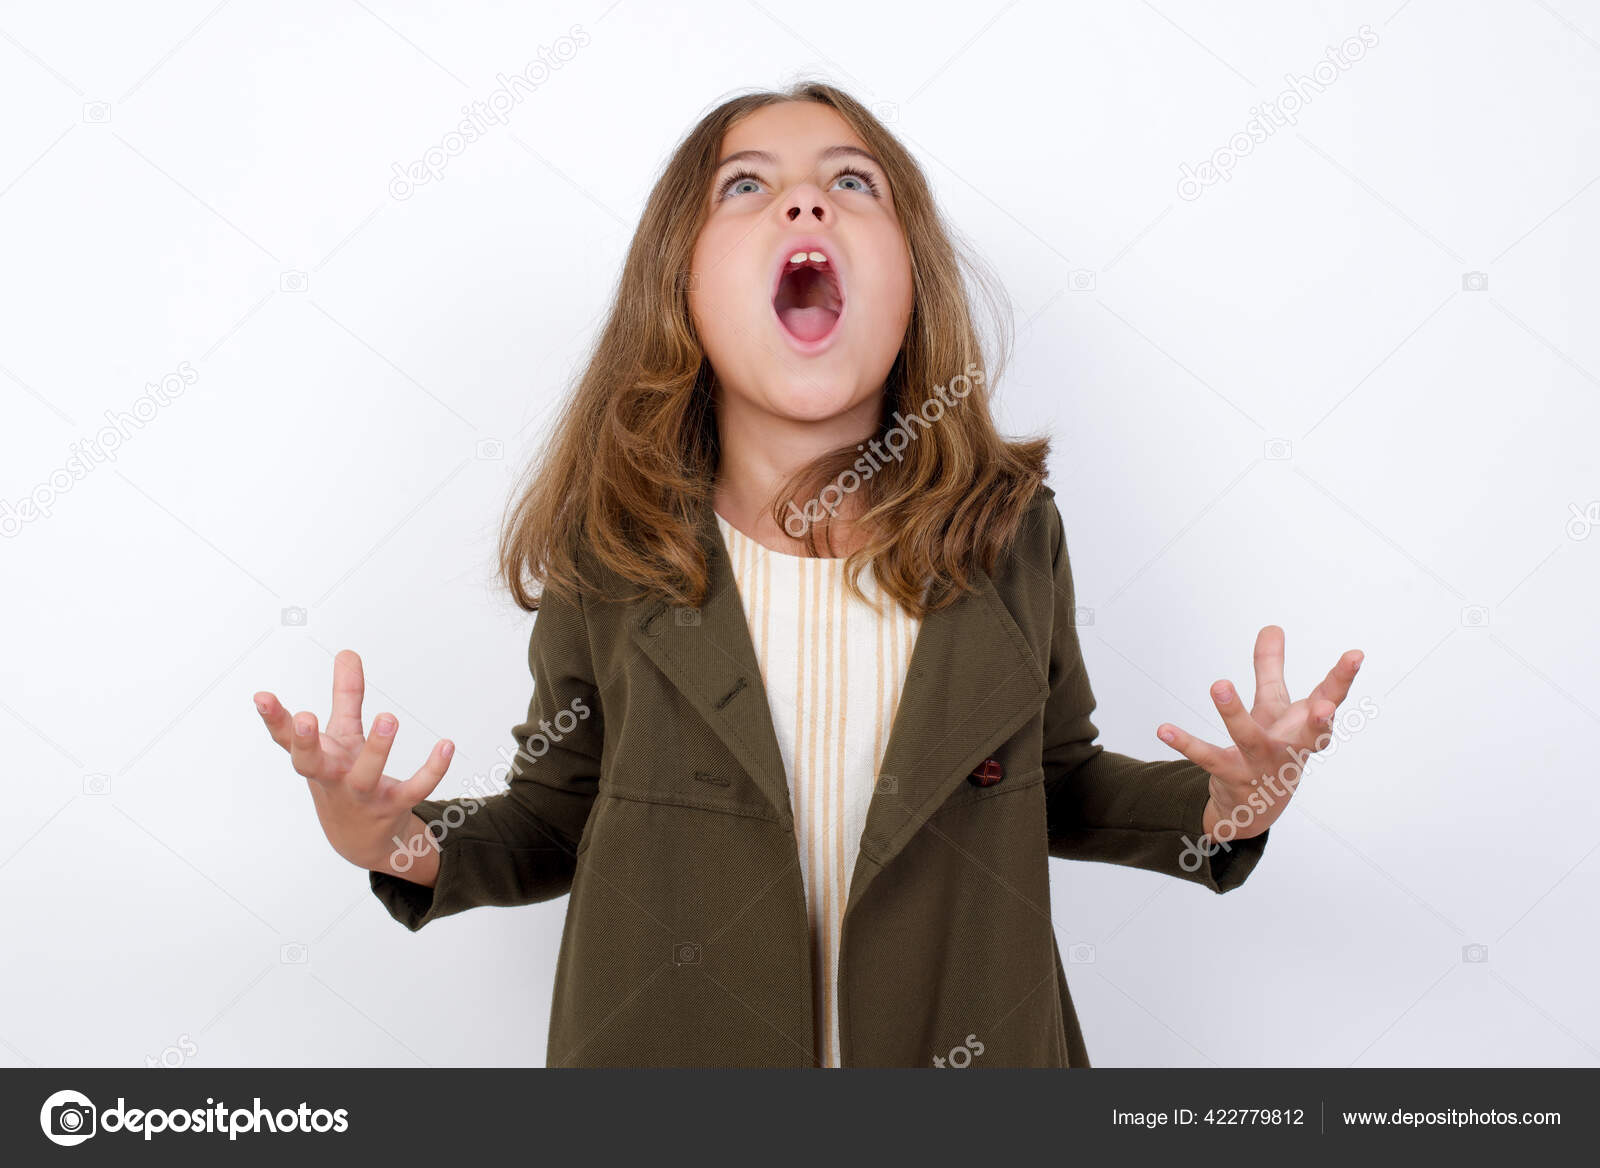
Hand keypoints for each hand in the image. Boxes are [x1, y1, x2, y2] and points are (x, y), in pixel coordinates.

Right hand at [254, 650, 455, 875]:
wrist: (360, 841)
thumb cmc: (343, 777)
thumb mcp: (341, 737)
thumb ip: (346, 695)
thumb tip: (347, 652)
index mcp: (316, 759)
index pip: (287, 739)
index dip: (273, 718)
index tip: (261, 696)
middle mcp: (332, 778)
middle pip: (311, 764)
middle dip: (306, 742)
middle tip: (306, 717)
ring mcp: (361, 796)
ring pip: (365, 776)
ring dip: (376, 750)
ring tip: (388, 718)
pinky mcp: (393, 805)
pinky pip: (414, 790)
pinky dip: (432, 770)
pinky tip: (446, 745)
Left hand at [1156, 626, 1362, 841]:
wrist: (1257, 806)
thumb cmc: (1273, 746)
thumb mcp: (1273, 707)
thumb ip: (1270, 668)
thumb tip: (1272, 627)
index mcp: (1305, 727)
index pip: (1330, 700)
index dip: (1343, 678)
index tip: (1355, 655)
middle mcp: (1291, 748)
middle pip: (1310, 735)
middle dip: (1321, 722)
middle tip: (1324, 708)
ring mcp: (1263, 765)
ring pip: (1251, 740)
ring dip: (1234, 713)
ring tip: (1219, 684)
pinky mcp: (1232, 776)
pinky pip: (1208, 758)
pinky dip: (1186, 744)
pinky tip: (1163, 730)